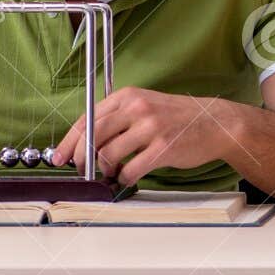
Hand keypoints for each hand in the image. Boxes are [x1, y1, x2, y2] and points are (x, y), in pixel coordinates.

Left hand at [51, 87, 234, 185]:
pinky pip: (131, 169)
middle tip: (81, 170)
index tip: (59, 157)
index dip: (68, 141)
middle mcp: (137, 108)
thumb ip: (117, 119)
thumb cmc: (177, 118)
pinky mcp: (164, 147)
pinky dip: (124, 178)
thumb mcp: (145, 106)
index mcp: (128, 96)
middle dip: (81, 158)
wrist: (216, 122)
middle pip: (93, 136)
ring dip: (105, 170)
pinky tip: (128, 178)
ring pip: (109, 154)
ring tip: (112, 172)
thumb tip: (85, 143)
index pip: (87, 118)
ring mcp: (151, 127)